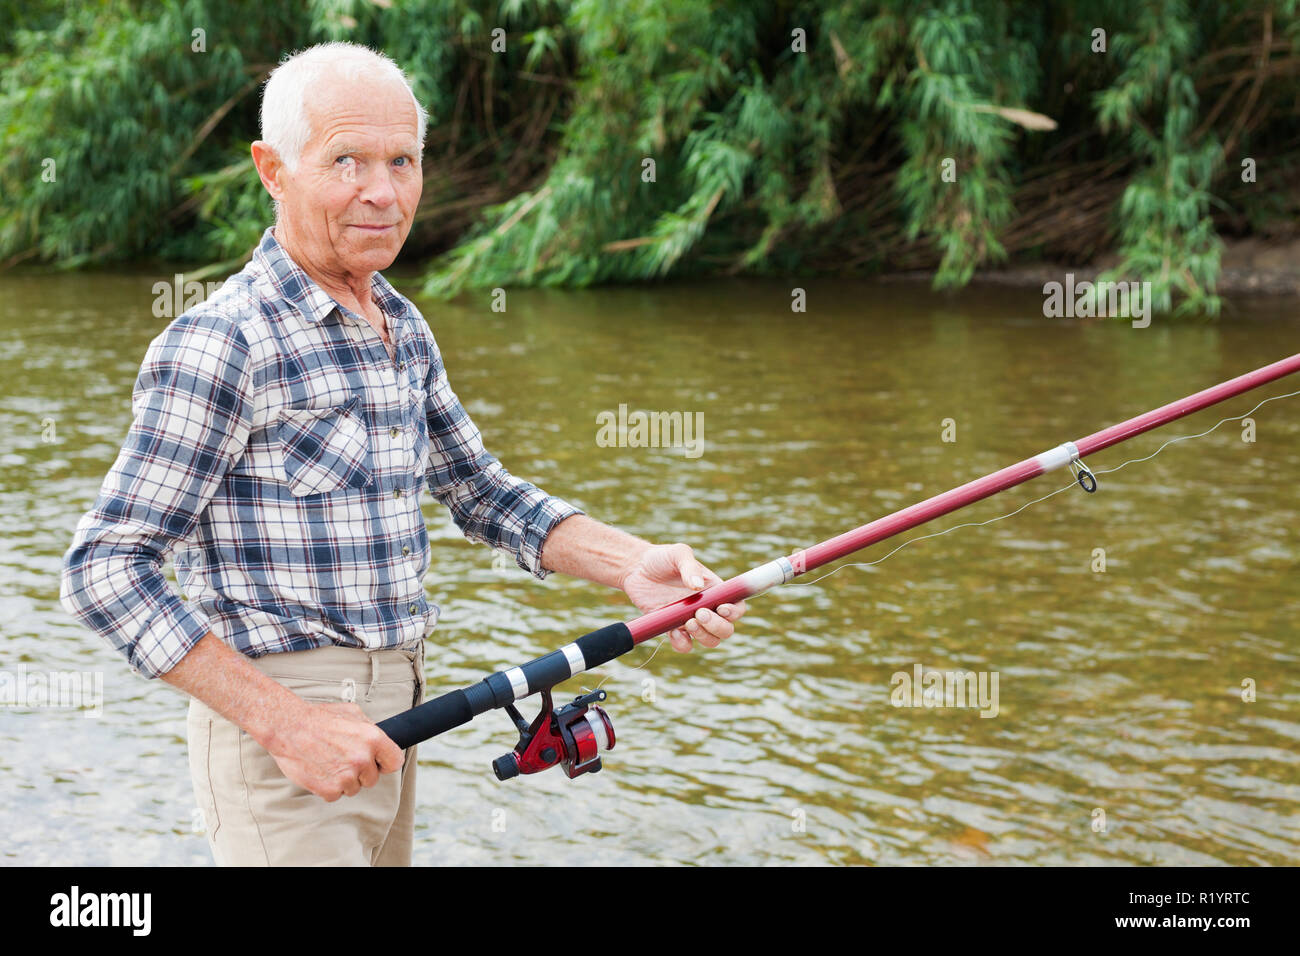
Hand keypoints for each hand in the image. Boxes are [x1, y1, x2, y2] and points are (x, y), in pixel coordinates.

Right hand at [266, 700, 404, 800]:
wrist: (288, 727)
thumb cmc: (318, 718)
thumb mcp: (352, 713)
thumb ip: (370, 728)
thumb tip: (381, 739)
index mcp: (373, 739)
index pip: (395, 762)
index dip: (385, 763)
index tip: (378, 764)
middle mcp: (362, 759)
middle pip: (372, 779)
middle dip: (361, 772)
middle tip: (343, 759)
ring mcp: (346, 776)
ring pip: (354, 788)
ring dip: (344, 780)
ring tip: (329, 762)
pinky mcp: (329, 790)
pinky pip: (336, 795)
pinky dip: (328, 787)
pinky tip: (320, 771)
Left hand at [618, 542, 745, 652]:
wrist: (636, 569)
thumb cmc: (662, 558)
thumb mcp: (678, 554)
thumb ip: (689, 567)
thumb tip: (697, 586)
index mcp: (715, 590)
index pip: (737, 606)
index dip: (735, 611)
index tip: (721, 608)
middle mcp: (706, 607)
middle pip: (726, 629)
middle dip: (717, 626)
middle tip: (699, 614)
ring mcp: (690, 620)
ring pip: (710, 640)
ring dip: (704, 637)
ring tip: (688, 623)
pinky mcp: (672, 628)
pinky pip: (685, 645)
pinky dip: (682, 644)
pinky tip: (673, 631)